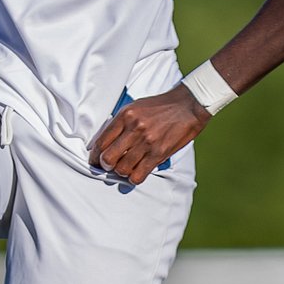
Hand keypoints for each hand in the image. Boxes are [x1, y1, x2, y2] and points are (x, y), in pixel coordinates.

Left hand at [89, 86, 207, 183]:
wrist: (188, 105)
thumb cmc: (160, 106)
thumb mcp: (135, 107)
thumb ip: (120, 123)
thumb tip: (106, 142)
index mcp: (125, 116)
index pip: (101, 142)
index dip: (94, 156)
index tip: (95, 160)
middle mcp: (134, 129)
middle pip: (108, 158)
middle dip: (105, 166)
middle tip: (109, 166)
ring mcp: (147, 142)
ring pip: (122, 169)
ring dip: (121, 172)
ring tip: (125, 168)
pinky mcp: (159, 153)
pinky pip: (139, 175)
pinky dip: (134, 177)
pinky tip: (136, 172)